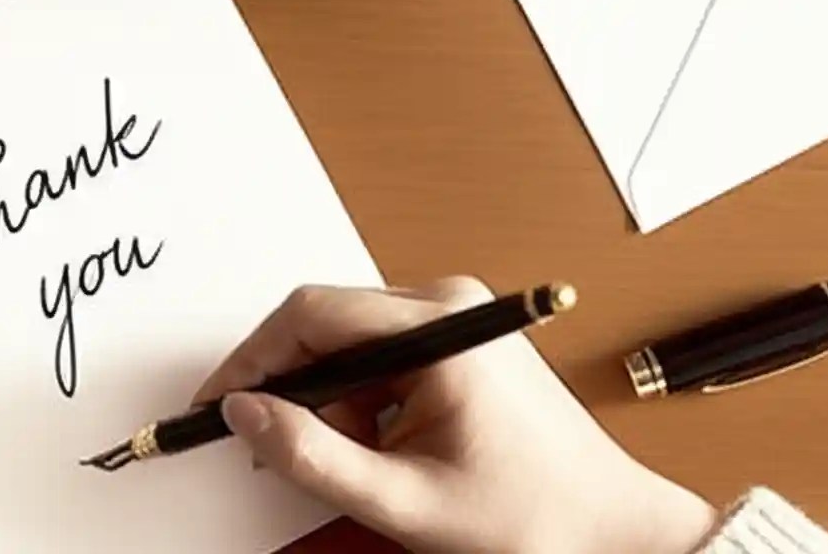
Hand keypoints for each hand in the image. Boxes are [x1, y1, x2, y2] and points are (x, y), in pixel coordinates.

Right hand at [194, 277, 717, 553]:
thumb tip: (245, 415)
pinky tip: (380, 446)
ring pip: (348, 342)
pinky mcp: (456, 336)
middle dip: (291, 387)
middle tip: (276, 446)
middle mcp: (447, 303)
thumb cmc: (531, 512)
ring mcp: (454, 316)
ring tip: (358, 462)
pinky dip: (359, 399)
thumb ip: (313, 457)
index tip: (219, 403)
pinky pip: (379, 354)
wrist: (608, 524)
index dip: (252, 359)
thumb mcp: (405, 501)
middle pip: (325, 322)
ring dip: (329, 399)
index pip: (311, 315)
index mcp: (440, 328)